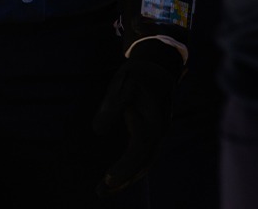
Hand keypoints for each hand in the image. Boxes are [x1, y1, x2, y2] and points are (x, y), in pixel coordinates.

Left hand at [94, 38, 183, 192]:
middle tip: (100, 193)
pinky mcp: (152, 133)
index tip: (107, 179)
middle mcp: (159, 133)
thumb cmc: (137, 75)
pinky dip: (131, 169)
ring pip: (144, 164)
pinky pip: (143, 157)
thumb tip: (98, 131)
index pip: (139, 153)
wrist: (156, 66)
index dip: (124, 168)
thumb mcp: (122, 85)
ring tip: (105, 190)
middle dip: (123, 180)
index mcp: (153, 124)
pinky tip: (116, 176)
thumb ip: (111, 106)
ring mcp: (158, 134)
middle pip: (143, 165)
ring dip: (126, 178)